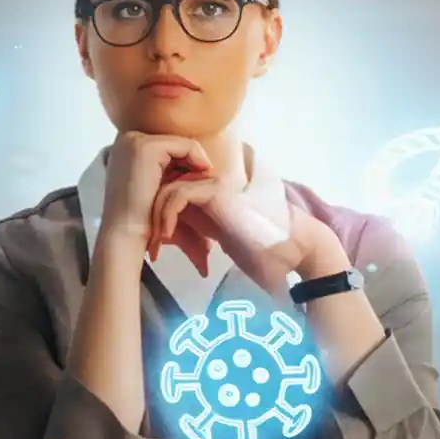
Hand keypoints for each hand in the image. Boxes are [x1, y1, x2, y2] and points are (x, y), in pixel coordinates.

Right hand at [98, 131, 212, 248]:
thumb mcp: (152, 186)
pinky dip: (198, 158)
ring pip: (179, 143)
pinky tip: (205, 173)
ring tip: (207, 177)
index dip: (183, 160)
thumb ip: (162, 171)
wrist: (125, 232)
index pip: (164, 147)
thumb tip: (188, 162)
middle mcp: (127, 139)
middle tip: (207, 174)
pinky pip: (184, 146)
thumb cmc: (140, 217)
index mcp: (125, 148)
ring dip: (195, 159)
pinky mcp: (146, 148)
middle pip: (171, 142)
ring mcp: (134, 141)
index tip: (197, 177)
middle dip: (190, 158)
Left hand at [149, 173, 343, 298]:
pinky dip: (167, 215)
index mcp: (209, 197)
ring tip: (156, 245)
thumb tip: (170, 241)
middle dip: (153, 217)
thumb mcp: (217, 242)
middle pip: (165, 189)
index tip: (155, 245)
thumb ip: (196, 233)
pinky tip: (167, 235)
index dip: (158, 217)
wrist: (288, 250)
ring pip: (168, 190)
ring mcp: (214, 185)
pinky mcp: (216, 191)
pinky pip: (178, 195)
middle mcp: (210, 186)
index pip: (171, 195)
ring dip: (157, 218)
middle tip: (151, 247)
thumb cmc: (259, 253)